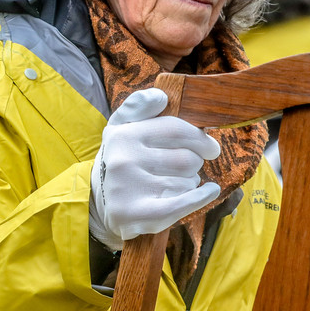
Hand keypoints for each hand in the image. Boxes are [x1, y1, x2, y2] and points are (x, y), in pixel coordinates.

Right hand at [89, 88, 221, 249]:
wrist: (98, 202)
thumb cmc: (122, 159)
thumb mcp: (121, 127)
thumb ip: (139, 106)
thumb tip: (161, 96)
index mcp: (123, 135)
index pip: (176, 130)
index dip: (200, 139)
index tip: (210, 147)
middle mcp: (123, 160)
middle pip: (186, 159)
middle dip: (194, 164)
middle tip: (184, 169)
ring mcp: (129, 189)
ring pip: (187, 182)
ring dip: (189, 183)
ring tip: (173, 185)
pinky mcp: (137, 214)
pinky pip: (184, 202)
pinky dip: (203, 197)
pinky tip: (210, 191)